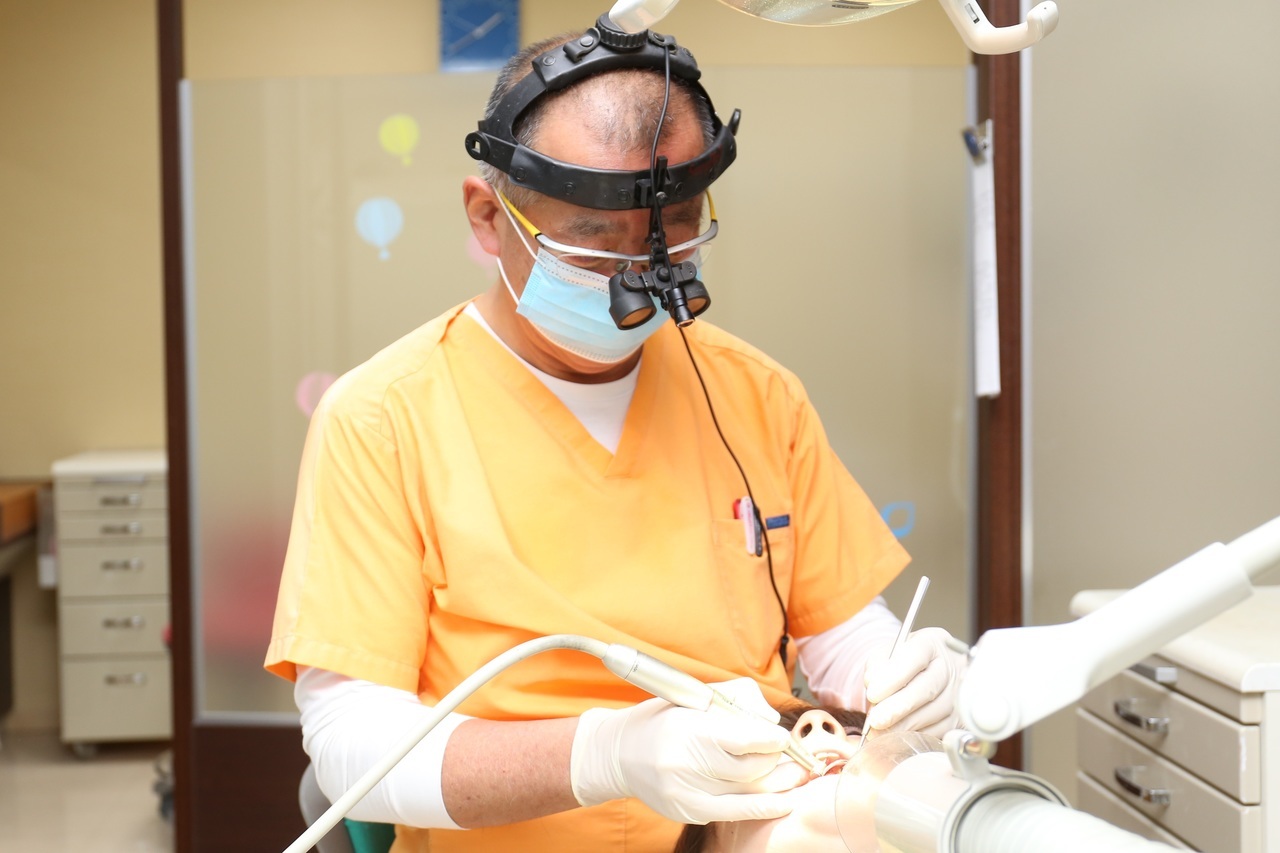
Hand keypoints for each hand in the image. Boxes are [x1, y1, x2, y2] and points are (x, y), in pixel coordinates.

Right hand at [570, 678, 797, 824]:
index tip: (783, 736)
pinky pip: (736, 812)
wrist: (620, 754)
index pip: (745, 738)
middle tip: (785, 751)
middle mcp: (686, 764)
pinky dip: (763, 807)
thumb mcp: (696, 697)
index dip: (773, 738)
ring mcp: (687, 793)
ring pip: (748, 791)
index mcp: (688, 728)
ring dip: (777, 781)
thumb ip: (739, 699)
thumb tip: (772, 722)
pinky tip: (783, 802)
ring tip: (797, 773)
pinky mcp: (689, 812)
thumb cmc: (663, 719)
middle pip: (751, 767)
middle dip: (776, 758)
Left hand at [863, 627, 967, 737]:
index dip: (894, 677)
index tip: (873, 693)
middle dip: (899, 707)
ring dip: (905, 726)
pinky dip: (917, 736)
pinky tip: (898, 737)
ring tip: (882, 732)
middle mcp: (950, 666)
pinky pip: (941, 730)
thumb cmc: (905, 662)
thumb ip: (877, 664)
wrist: (929, 670)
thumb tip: (873, 682)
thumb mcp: (887, 653)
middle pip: (928, 688)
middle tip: (876, 720)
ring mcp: (958, 692)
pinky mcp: (960, 716)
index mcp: (931, 644)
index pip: (915, 656)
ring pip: (935, 712)